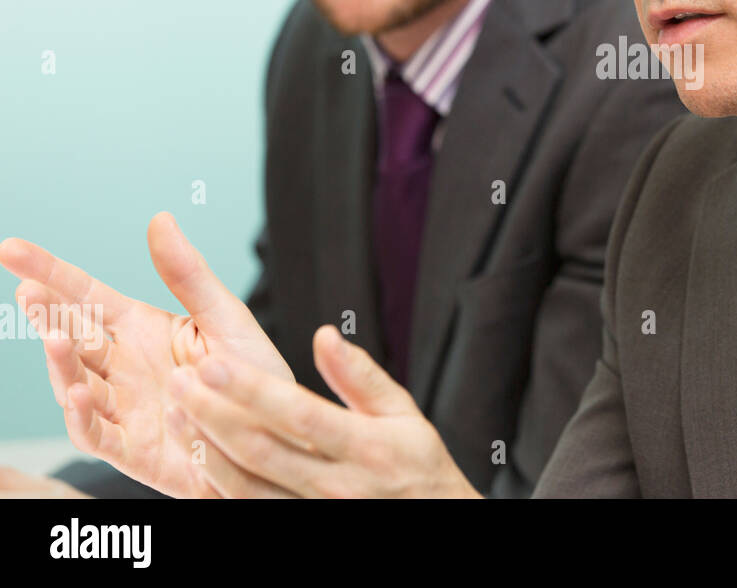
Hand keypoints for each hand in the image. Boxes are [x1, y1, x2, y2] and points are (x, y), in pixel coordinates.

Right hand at [0, 213, 292, 497]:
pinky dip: (81, 419)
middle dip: (48, 316)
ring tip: (56, 340)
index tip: (12, 250)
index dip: (50, 273)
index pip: (86, 297)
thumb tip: (161, 219)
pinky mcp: (132, 449)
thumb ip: (189, 275)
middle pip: (72, 337)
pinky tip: (78, 397)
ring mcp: (123, 408)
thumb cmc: (252, 376)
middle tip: (31, 293)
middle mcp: (124, 367)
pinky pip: (96, 435)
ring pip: (75, 384)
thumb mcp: (227, 319)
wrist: (279, 435)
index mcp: (143, 330)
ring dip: (62, 365)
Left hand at [169, 325, 480, 497]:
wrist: (432, 524)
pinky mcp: (296, 528)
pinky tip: (197, 455)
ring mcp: (313, 513)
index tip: (213, 361)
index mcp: (366, 447)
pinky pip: (247, 508)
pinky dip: (215, 483)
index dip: (251, 389)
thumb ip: (362, 377)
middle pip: (260, 449)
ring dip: (204, 448)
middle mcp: (336, 485)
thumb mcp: (404, 414)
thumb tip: (325, 336)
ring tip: (177, 412)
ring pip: (244, 485)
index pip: (297, 413)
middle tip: (179, 380)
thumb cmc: (417, 467)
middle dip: (212, 413)